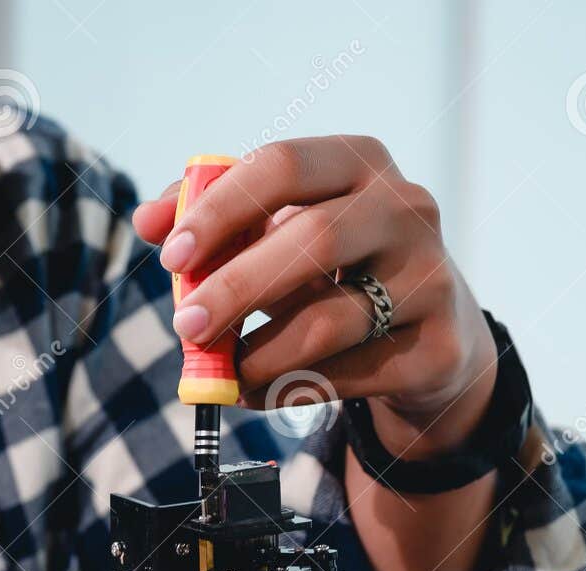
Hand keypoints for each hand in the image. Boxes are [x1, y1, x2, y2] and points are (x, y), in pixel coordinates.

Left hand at [132, 136, 497, 454]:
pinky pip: (349, 374)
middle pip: (312, 239)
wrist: (430, 337)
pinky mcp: (438, 346)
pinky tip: (257, 394)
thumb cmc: (337, 271)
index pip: (282, 165)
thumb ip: (215, 219)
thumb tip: (147, 222)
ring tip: (221, 373)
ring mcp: (432, 277)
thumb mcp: (282, 232)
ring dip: (259, 354)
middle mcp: (406, 208)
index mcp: (359, 162)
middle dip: (234, 288)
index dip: (220, 210)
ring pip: (329, 320)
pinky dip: (290, 390)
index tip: (172, 257)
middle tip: (185, 327)